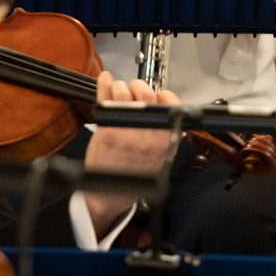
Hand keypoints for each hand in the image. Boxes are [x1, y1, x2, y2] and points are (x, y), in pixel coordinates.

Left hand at [83, 73, 180, 234]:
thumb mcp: (160, 152)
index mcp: (165, 138)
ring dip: (120, 87)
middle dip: (139, 86)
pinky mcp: (107, 131)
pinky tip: (104, 81)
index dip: (162, 94)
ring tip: (118, 93)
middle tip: (134, 91)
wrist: (112, 194)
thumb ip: (161, 128)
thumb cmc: (135, 173)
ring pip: (124, 92)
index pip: (171, 103)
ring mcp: (126, 130)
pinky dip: (104, 85)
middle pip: (147, 92)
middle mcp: (148, 133)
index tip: (155, 94)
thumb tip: (160, 100)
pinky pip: (104, 99)